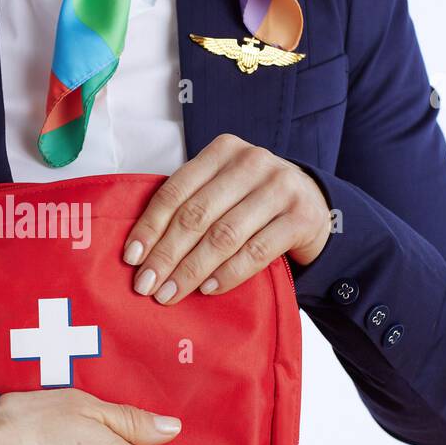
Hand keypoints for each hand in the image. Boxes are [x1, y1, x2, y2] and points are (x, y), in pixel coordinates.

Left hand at [123, 134, 330, 303]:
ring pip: (224, 235)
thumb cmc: (253, 200)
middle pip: (197, 215)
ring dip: (192, 270)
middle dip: (166, 254)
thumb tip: (141, 251)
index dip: (150, 226)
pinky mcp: (301, 217)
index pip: (176, 191)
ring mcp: (280, 188)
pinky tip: (207, 289)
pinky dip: (228, 274)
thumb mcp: (222, 189)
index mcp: (223, 150)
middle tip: (146, 285)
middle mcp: (252, 162)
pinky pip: (256, 252)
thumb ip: (190, 204)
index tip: (131, 258)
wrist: (313, 204)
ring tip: (170, 294)